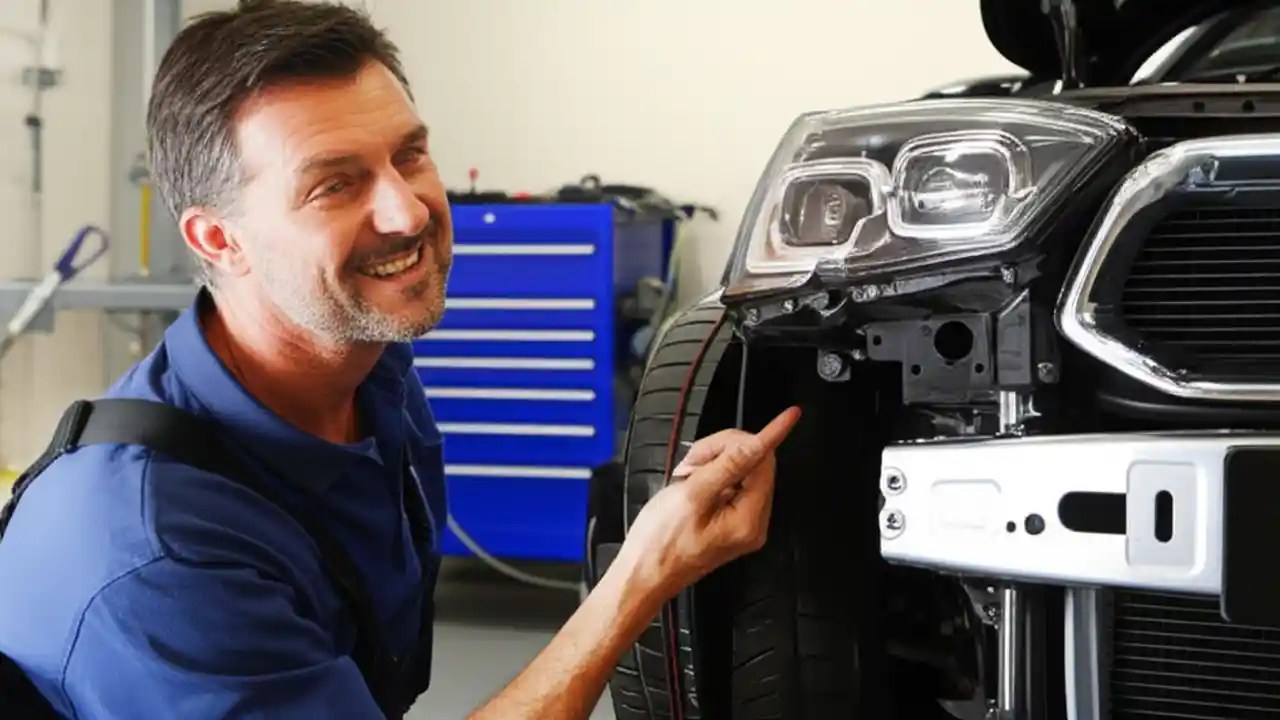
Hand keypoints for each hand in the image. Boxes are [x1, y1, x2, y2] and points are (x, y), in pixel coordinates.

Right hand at [615, 406, 801, 601]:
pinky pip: (731, 484)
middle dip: (721, 452)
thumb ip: (727, 466)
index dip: (767, 435)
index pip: (764, 463)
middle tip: (691, 462)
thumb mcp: (691, 497)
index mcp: (748, 519)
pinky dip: (710, 476)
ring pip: (741, 470)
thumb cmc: (660, 544)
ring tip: (685, 477)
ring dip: (712, 463)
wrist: (643, 574)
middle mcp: (753, 523)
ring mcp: (743, 523)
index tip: (790, 414)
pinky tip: (690, 483)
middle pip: (754, 464)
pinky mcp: (731, 521)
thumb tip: (757, 443)